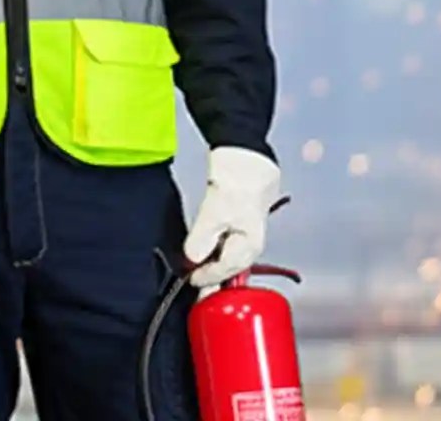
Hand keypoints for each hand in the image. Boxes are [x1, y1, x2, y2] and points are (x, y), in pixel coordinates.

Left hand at [184, 147, 280, 287]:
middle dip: (212, 277)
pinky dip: (215, 249)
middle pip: (229, 268)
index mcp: (249, 247)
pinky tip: (205, 249)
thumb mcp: (213, 214)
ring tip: (197, 270)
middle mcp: (250, 244)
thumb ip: (201, 241)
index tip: (190, 281)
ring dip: (213, 263)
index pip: (225, 272)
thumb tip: (192, 259)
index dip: (206, 279)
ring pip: (228, 256)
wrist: (246, 155)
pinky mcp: (239, 221)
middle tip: (195, 285)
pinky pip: (226, 243)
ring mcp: (246, 233)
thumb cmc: (238, 183)